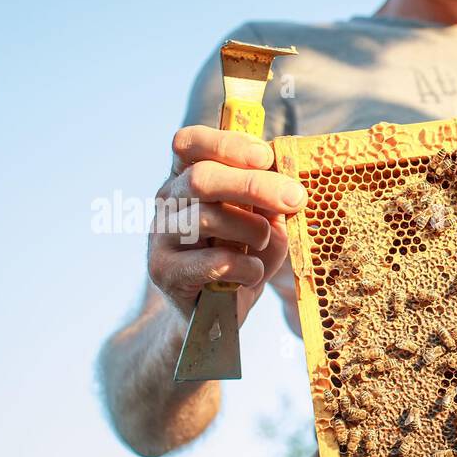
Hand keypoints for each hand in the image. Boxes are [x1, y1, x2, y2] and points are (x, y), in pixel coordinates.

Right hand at [148, 125, 304, 322]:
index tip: (266, 156)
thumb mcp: (265, 224)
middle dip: (255, 185)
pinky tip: (252, 273)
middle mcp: (167, 201)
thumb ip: (272, 202)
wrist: (214, 312)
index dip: (227, 143)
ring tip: (265, 243)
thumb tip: (289, 184)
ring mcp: (160, 236)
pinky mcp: (164, 271)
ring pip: (207, 218)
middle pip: (202, 178)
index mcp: (187, 177)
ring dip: (252, 230)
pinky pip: (213, 262)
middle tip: (295, 198)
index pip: (189, 143)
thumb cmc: (243, 257)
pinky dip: (246, 267)